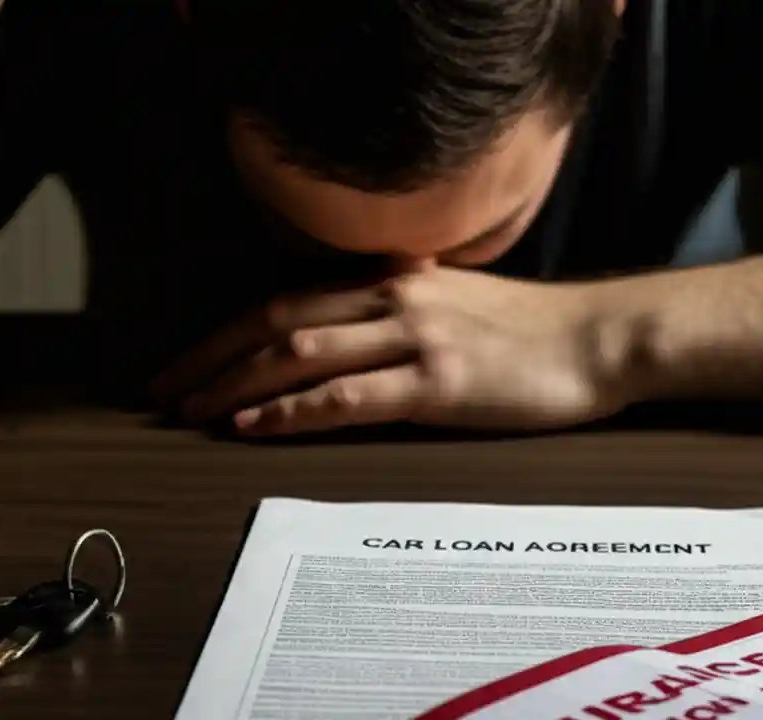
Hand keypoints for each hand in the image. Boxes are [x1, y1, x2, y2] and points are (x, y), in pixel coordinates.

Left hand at [151, 267, 639, 436]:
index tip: (184, 362)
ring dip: (235, 384)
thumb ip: (397, 309)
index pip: (284, 299)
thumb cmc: (531, 331)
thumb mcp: (454, 302)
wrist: (601, 340)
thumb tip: (346, 330)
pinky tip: (253, 426)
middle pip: (274, 320)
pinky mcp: (437, 381)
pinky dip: (290, 411)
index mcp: (390, 278)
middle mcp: (391, 297)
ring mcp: (413, 336)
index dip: (225, 333)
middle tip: (161, 391)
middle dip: (209, 358)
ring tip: (190, 412)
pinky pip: (344, 396)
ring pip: (298, 353)